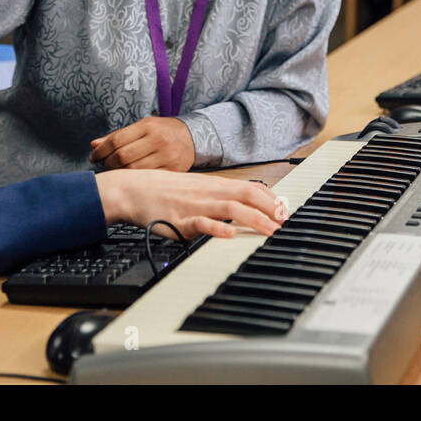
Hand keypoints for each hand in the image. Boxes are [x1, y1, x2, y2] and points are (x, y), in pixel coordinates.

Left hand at [89, 116, 195, 171]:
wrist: (193, 137)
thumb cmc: (162, 132)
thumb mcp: (142, 127)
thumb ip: (118, 136)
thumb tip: (94, 145)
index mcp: (148, 126)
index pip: (117, 140)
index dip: (101, 150)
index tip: (94, 157)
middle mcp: (158, 140)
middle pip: (123, 157)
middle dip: (109, 163)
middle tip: (106, 164)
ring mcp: (167, 156)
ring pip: (133, 170)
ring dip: (120, 172)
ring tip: (119, 170)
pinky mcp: (173, 170)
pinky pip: (147, 178)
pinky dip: (135, 179)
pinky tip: (133, 176)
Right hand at [94, 169, 286, 238]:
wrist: (133, 189)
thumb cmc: (164, 191)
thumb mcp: (196, 190)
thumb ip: (218, 197)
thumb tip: (241, 206)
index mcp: (214, 185)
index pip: (251, 188)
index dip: (271, 199)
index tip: (286, 211)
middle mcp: (209, 193)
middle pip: (247, 195)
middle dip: (271, 209)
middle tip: (287, 222)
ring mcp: (196, 206)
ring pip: (231, 208)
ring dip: (254, 219)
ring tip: (270, 230)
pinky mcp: (180, 219)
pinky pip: (201, 223)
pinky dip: (217, 228)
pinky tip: (230, 234)